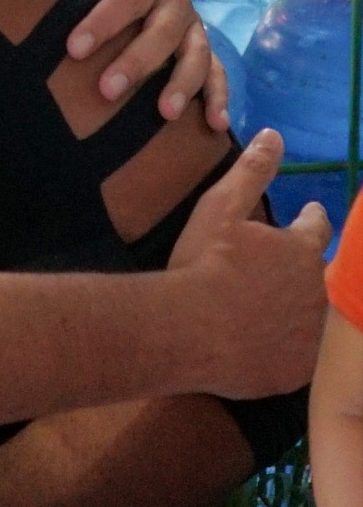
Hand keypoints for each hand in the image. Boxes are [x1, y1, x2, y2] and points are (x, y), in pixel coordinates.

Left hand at [35, 0, 228, 128]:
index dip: (103, 21)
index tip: (73, 49)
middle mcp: (174, 0)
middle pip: (162, 32)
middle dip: (137, 61)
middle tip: (107, 90)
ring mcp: (190, 28)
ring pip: (195, 56)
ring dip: (183, 84)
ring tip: (164, 112)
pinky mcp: (200, 52)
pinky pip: (216, 74)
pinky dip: (219, 97)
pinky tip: (215, 125)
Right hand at [170, 127, 329, 397]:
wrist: (188, 330)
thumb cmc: (204, 263)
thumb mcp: (222, 207)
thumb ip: (252, 170)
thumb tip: (274, 134)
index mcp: (302, 250)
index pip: (316, 228)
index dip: (310, 219)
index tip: (308, 214)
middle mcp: (317, 292)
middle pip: (318, 275)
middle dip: (303, 269)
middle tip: (279, 270)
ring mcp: (310, 336)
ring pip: (312, 316)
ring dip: (299, 308)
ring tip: (272, 308)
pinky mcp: (299, 372)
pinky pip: (299, 355)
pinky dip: (288, 346)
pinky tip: (266, 343)